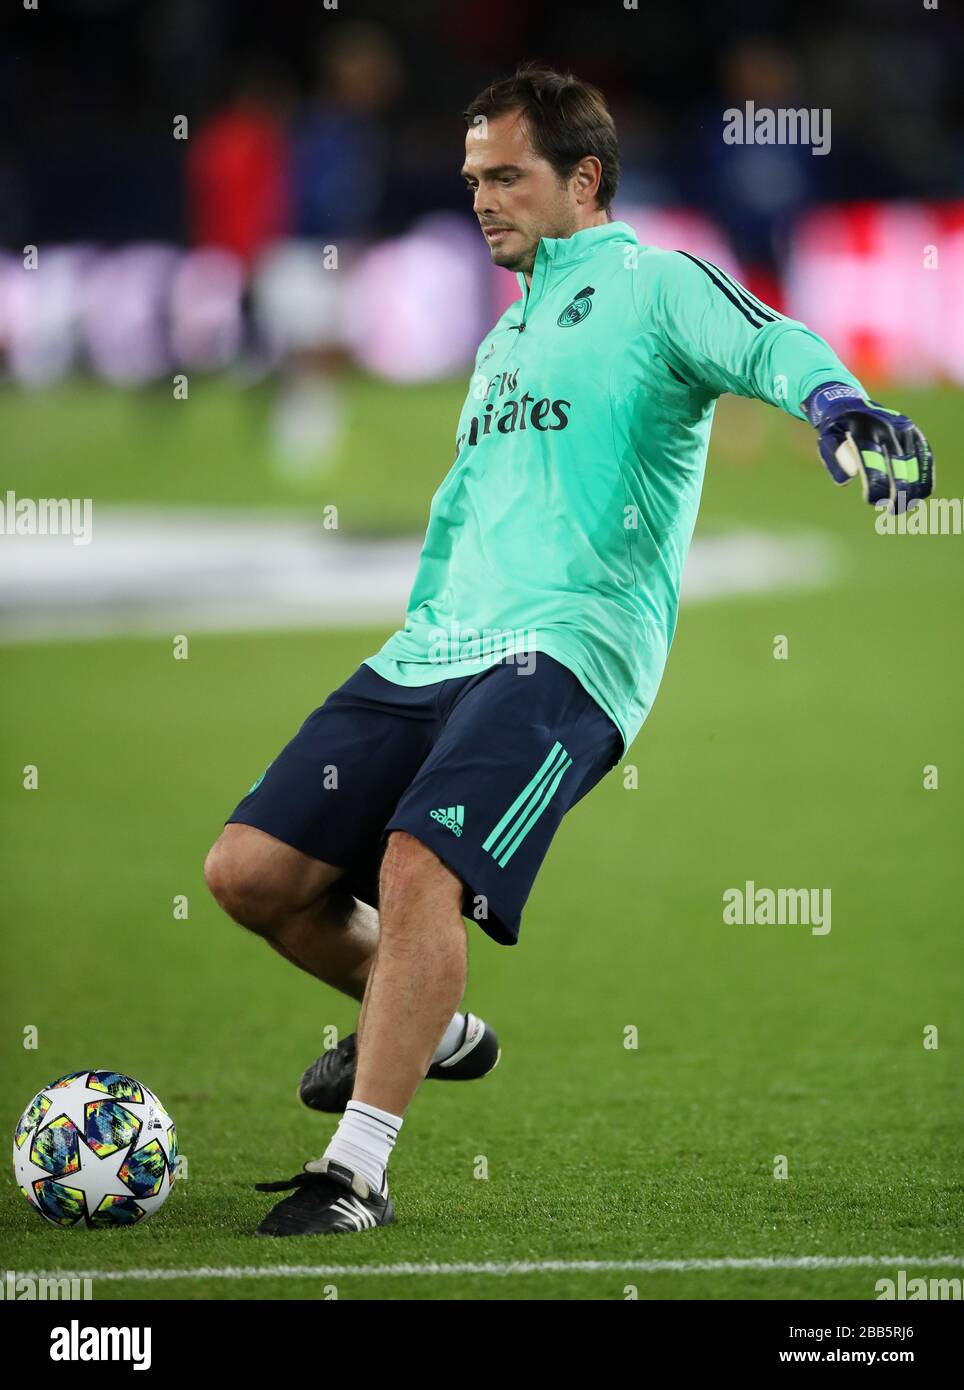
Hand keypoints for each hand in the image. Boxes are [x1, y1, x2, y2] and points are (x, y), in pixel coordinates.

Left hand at [803, 383, 933, 507]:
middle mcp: (885, 426)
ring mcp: (901, 427)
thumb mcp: (827, 440)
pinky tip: (922, 492)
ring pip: (914, 459)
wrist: (849, 404)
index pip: (871, 459)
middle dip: (899, 489)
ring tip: (907, 507)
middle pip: (897, 461)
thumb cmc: (836, 430)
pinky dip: (925, 473)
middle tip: (894, 511)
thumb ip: (836, 459)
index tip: (873, 501)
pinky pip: (924, 453)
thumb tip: (848, 478)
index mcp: (862, 430)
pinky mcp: (911, 430)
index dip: (875, 482)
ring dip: (914, 485)